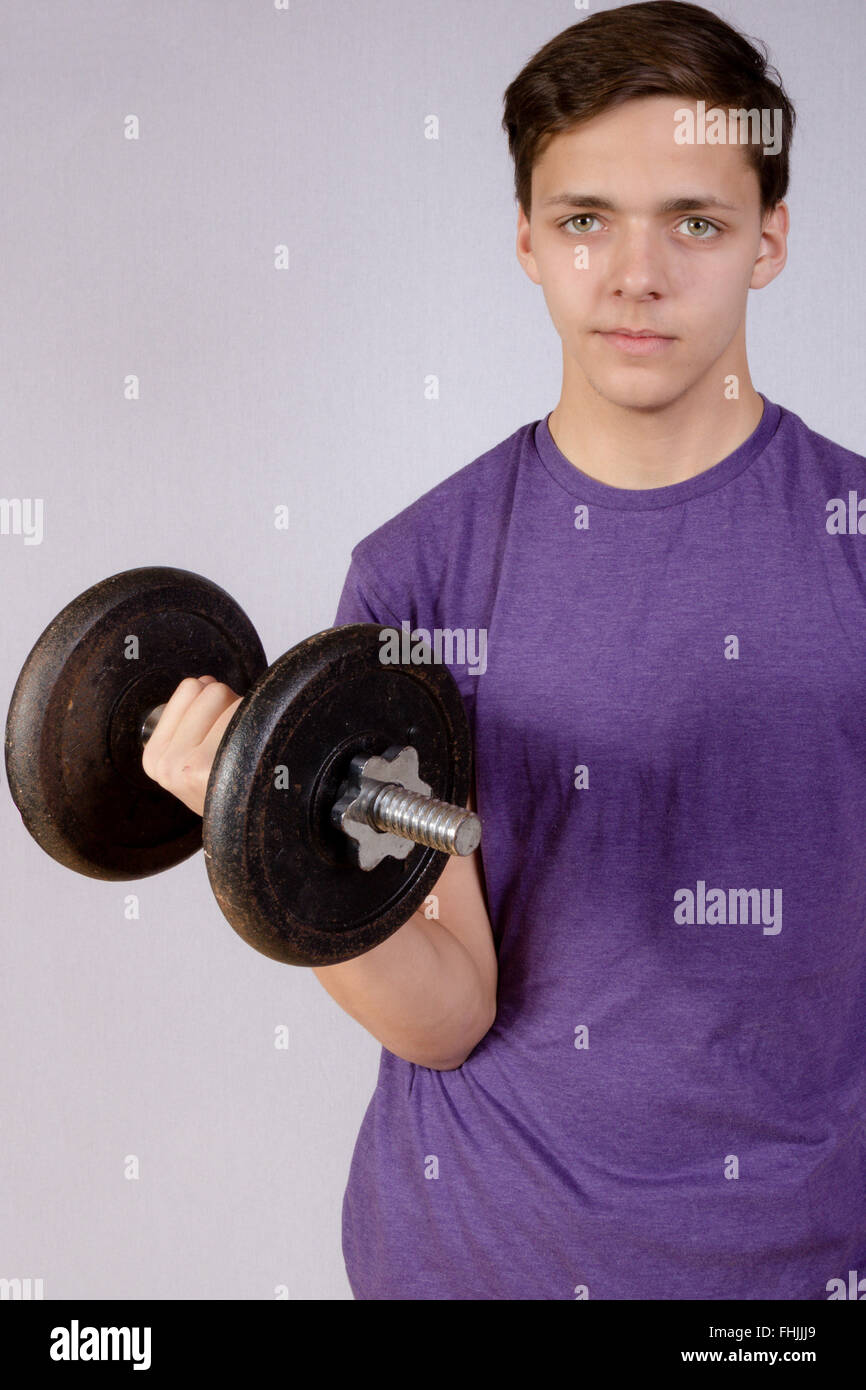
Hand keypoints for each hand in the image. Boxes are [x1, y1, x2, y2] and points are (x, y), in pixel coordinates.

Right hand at [141, 675, 242, 816]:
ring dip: (244, 715)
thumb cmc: (228, 788)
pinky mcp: (213, 767)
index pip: (190, 688)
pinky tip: (255, 754)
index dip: (214, 703)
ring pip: (226, 697)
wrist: (253, 829)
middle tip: (236, 742)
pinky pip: (243, 713)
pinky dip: (259, 725)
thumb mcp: (192, 757)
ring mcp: (187, 766)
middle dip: (229, 707)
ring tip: (244, 749)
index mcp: (155, 757)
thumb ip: (191, 717)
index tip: (218, 732)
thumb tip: (203, 682)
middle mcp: (166, 764)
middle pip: (210, 689)